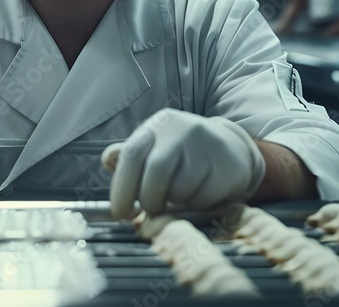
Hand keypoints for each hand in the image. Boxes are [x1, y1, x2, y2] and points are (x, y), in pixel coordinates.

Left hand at [101, 109, 264, 217]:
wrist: (231, 150)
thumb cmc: (182, 155)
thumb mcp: (154, 148)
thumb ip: (128, 157)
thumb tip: (108, 161)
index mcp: (158, 125)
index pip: (131, 154)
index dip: (122, 187)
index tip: (121, 212)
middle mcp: (181, 130)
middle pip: (156, 172)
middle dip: (149, 200)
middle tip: (150, 212)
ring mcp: (205, 146)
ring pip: (180, 189)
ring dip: (173, 203)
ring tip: (177, 198)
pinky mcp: (224, 166)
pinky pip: (202, 198)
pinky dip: (193, 206)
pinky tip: (197, 196)